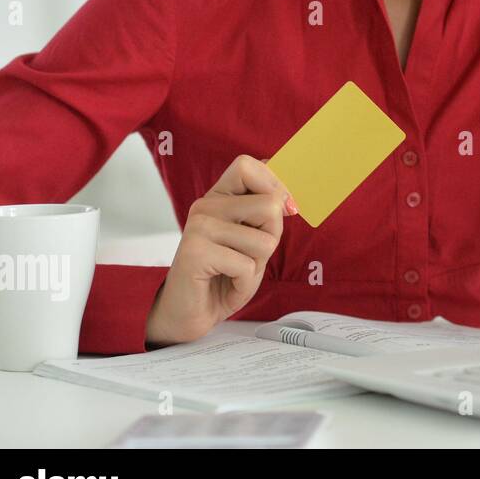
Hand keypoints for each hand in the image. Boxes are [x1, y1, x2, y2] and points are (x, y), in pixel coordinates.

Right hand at [146, 154, 292, 346]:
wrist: (190, 313)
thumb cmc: (226, 275)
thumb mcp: (255, 239)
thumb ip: (268, 213)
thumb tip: (288, 196)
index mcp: (219, 196)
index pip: (248, 165)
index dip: (275, 184)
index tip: (284, 210)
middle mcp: (205, 206)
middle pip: (269, 204)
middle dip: (272, 236)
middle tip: (250, 255)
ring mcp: (198, 227)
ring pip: (264, 240)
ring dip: (257, 265)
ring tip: (234, 271)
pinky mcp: (194, 253)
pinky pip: (246, 266)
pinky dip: (244, 283)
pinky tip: (227, 284)